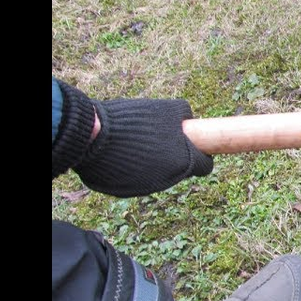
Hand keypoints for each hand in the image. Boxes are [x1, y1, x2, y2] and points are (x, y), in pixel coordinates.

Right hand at [74, 98, 213, 196]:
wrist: (96, 136)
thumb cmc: (135, 121)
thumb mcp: (166, 110)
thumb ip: (183, 117)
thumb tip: (190, 119)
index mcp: (184, 161)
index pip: (205, 166)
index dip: (201, 154)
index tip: (195, 145)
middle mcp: (169, 179)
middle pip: (182, 170)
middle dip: (176, 157)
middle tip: (163, 140)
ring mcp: (148, 187)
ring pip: (160, 175)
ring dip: (155, 162)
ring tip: (138, 143)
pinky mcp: (129, 190)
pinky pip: (140, 178)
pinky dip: (136, 168)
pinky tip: (125, 153)